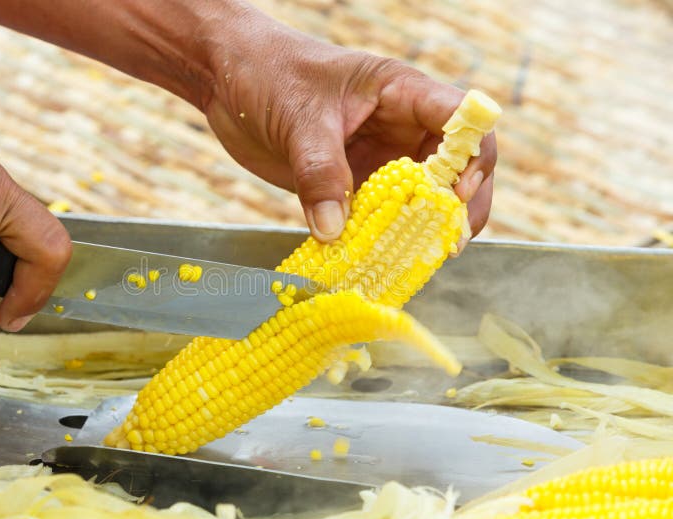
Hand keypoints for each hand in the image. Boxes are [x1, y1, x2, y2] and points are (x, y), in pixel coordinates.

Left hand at [202, 20, 496, 241]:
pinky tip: (380, 262)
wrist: (228, 79)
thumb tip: (333, 231)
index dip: (472, 157)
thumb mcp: (299, 118)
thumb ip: (319, 172)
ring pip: (421, 198)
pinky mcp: (352, 185)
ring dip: (425, 229)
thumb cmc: (269, 73)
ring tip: (423, 260)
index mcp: (401, 93)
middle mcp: (400, 127)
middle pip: (456, 167)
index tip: (458, 194)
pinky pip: (380, 217)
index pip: (461, 120)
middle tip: (451, 244)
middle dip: (460, 206)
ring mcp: (378, 158)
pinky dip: (383, 240)